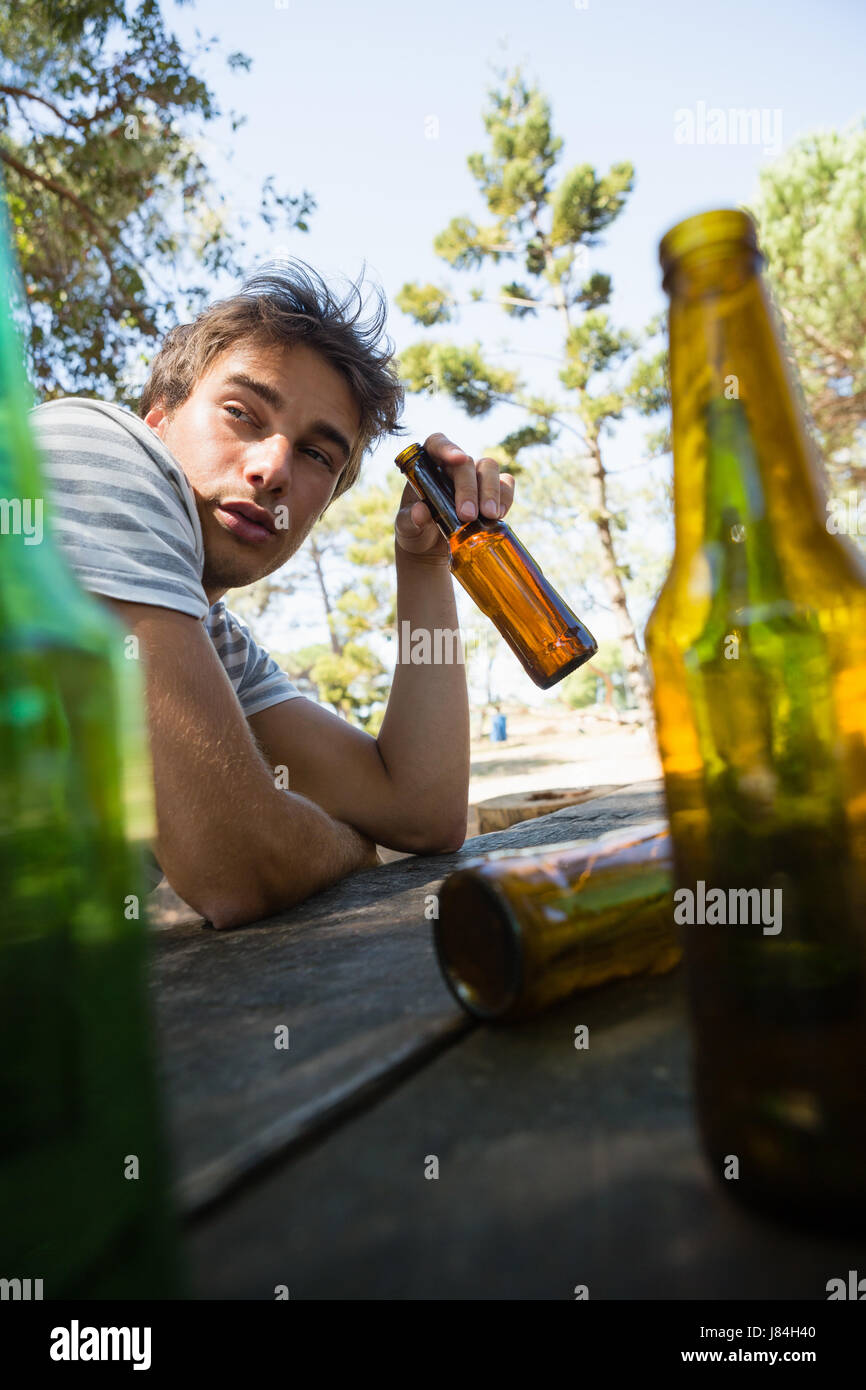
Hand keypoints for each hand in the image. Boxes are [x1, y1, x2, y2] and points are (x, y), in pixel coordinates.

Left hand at [394, 432, 515, 561]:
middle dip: (469, 488)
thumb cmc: (416, 530)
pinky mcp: (492, 490)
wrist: (431, 547)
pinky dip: (505, 499)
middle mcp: (453, 466)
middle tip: (467, 515)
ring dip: (491, 492)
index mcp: (428, 465)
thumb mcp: (407, 528)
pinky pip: (506, 484)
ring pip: (490, 468)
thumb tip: (420, 512)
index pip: (436, 444)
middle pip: (466, 463)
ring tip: (489, 516)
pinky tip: (498, 516)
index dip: (447, 448)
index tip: (458, 459)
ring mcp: (475, 475)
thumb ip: (410, 519)